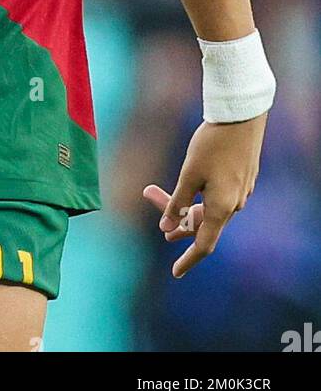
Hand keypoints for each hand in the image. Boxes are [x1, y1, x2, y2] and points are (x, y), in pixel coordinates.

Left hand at [143, 113, 267, 276]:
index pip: (204, 244)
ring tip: (155, 192)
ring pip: (209, 207)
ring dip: (184, 203)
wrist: (242, 116)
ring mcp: (240, 191)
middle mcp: (234, 204)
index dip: (188, 259)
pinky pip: (218, 196)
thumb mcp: (190, 173)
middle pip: (202, 222)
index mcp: (221, 207)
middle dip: (175, 218)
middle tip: (148, 196)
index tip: (175, 273)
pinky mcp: (242, 178)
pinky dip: (199, 194)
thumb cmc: (212, 144)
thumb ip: (178, 203)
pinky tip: (189, 181)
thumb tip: (166, 228)